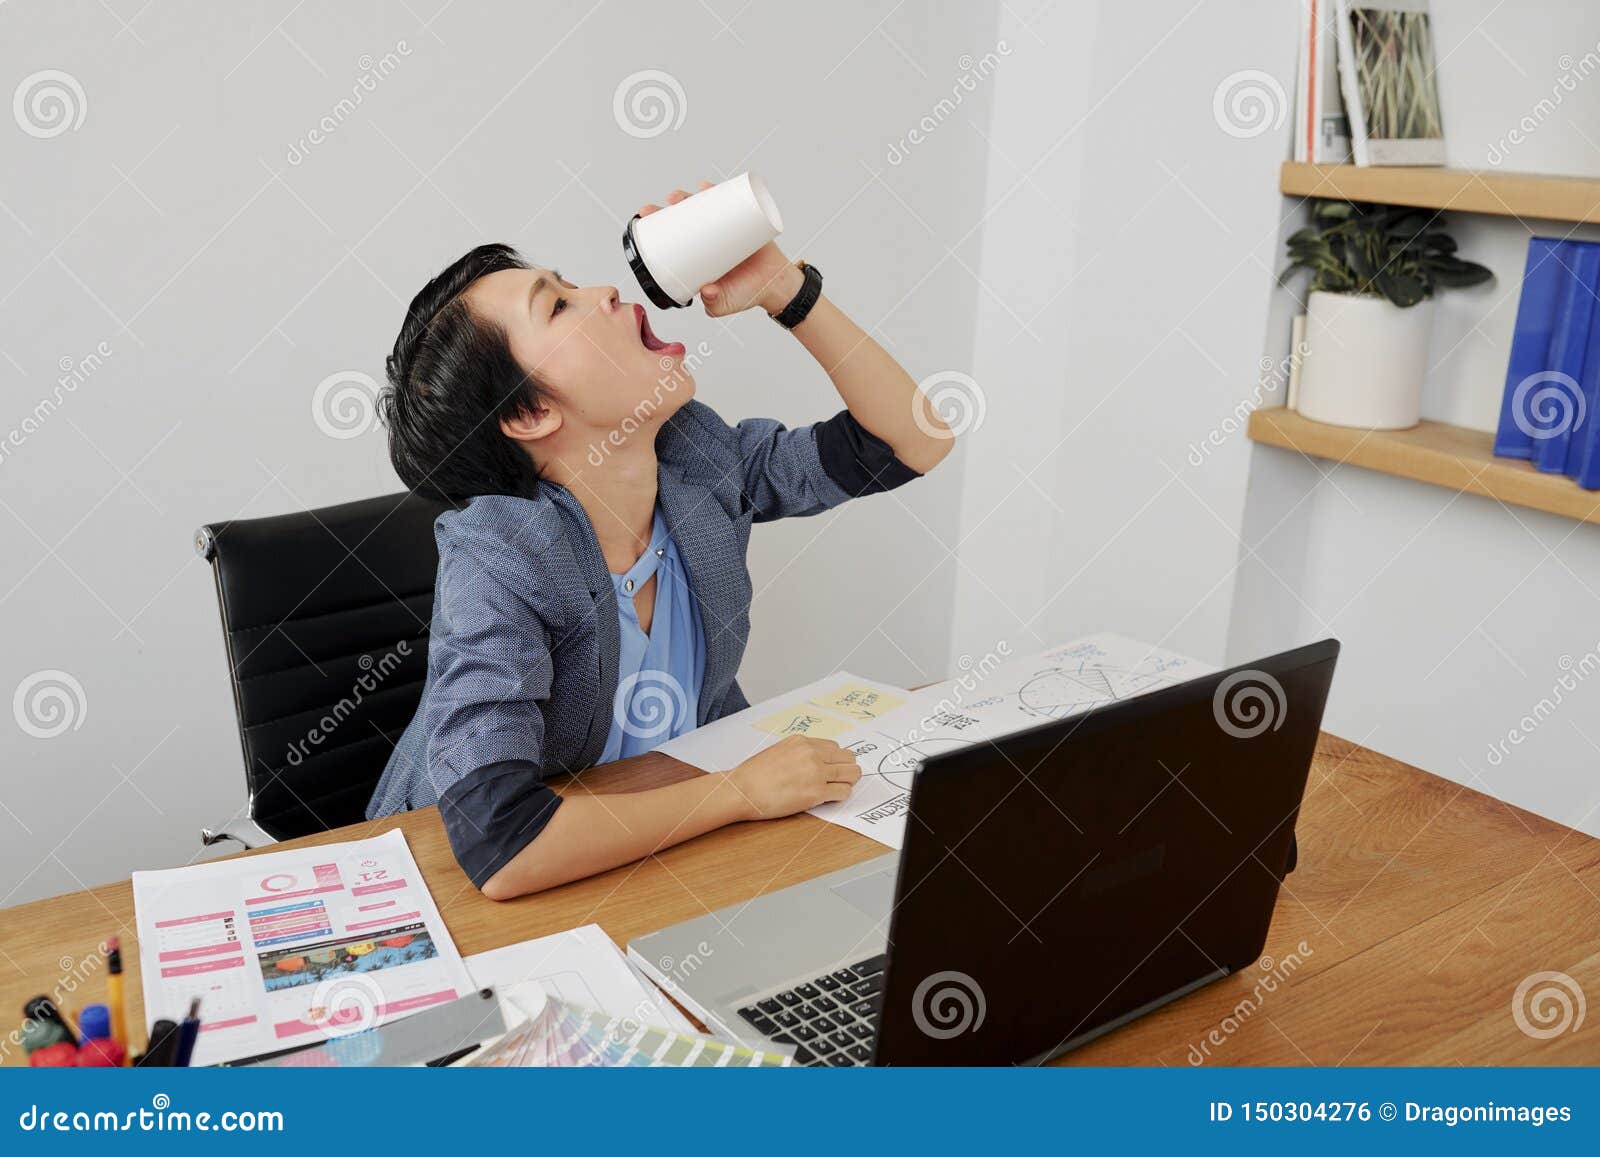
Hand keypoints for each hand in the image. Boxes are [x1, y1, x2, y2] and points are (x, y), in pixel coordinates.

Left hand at [638, 180, 804, 318]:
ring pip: (704, 207)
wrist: (776, 286)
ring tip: (680, 196)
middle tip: (664, 204)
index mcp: (698, 256)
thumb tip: (706, 292)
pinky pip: (729, 203)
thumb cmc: (747, 295)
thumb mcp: (726, 303)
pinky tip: (706, 186)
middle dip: (671, 207)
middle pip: (686, 217)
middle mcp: (708, 239)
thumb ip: (716, 304)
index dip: (658, 226)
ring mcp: (726, 228)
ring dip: (689, 197)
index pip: (674, 237)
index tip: (646, 218)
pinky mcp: (744, 221)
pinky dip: (718, 192)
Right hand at [725, 734, 862, 820]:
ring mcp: (816, 773)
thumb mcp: (778, 751)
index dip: (836, 760)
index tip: (834, 769)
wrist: (741, 790)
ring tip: (837, 789)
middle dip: (847, 770)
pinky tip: (830, 799)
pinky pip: (843, 792)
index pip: (835, 748)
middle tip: (840, 780)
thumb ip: (799, 753)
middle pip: (849, 759)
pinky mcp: (816, 793)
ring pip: (852, 774)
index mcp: (802, 742)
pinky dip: (841, 796)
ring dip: (848, 782)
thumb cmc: (754, 775)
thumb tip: (815, 762)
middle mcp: (812, 753)